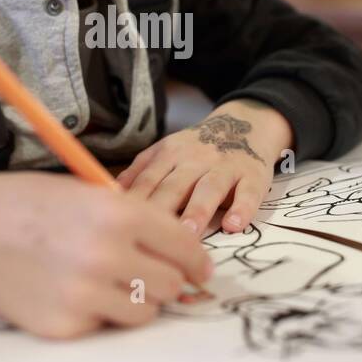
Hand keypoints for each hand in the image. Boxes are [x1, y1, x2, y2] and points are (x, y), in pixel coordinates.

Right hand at [0, 168, 213, 338]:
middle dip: (167, 280)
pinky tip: (71, 290)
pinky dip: (97, 313)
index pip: (184, 246)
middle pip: (170, 284)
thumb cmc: (24, 203)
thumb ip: (134, 218)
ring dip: (136, 300)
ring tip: (109, 281)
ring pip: (143, 312)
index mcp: (117, 214)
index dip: (196, 259)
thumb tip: (178, 249)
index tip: (198, 268)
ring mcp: (84, 296)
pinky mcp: (64, 326)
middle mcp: (106, 256)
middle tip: (155, 275)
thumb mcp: (86, 192)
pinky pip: (103, 325)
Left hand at [116, 100, 292, 237]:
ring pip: (209, 189)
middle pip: (175, 186)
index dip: (134, 203)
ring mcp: (226, 167)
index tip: (120, 227)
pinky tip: (235, 226)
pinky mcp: (253, 175)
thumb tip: (108, 194)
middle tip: (149, 236)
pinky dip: (242, 208)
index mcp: (170, 153)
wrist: (245, 124)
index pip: (148, 180)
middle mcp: (196, 158)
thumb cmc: (198, 150)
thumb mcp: (166, 152)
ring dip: (198, 210)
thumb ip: (140, 172)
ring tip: (189, 234)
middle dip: (162, 210)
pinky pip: (249, 193)